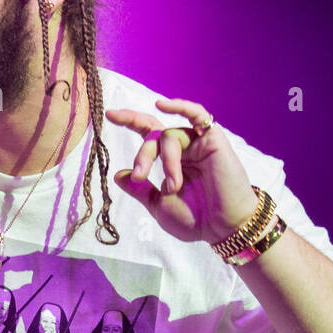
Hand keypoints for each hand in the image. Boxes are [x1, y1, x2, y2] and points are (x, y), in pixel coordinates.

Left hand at [106, 98, 257, 244]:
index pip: (149, 135)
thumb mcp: (159, 206)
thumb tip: (118, 174)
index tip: (109, 115)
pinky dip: (180, 106)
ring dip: (167, 161)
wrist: (223, 228)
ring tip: (174, 186)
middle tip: (141, 176)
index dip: (130, 122)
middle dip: (143, 154)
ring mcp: (199, 142)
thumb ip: (140, 189)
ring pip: (170, 135)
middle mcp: (184, 148)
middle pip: (154, 135)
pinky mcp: (213, 139)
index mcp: (172, 161)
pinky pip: (196, 114)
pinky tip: (162, 105)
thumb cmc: (196, 220)